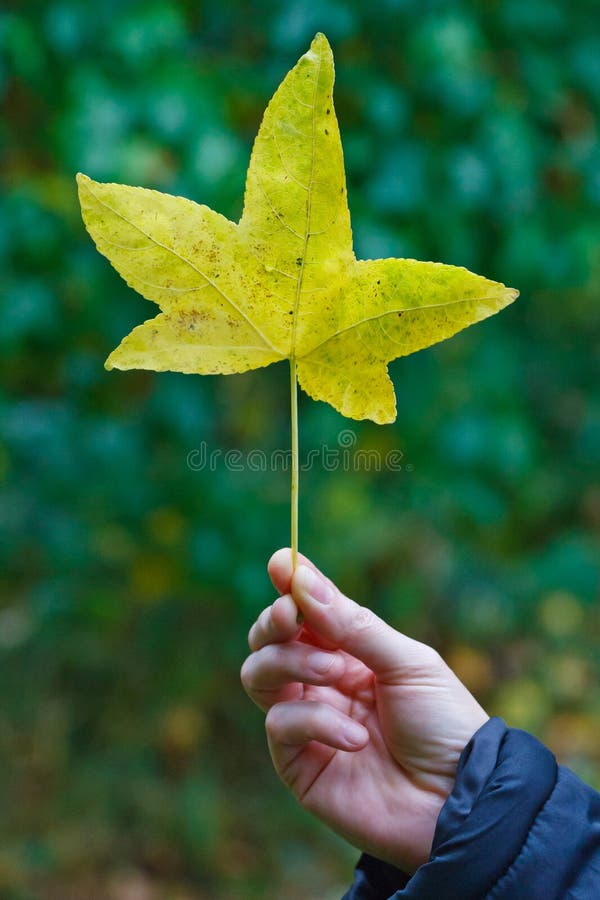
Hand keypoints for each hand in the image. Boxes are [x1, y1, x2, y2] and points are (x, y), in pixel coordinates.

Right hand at [241, 549, 488, 872]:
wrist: (462, 801)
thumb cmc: (444, 724)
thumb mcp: (406, 662)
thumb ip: (353, 624)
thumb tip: (300, 578)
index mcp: (351, 653)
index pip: (307, 612)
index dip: (291, 586)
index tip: (282, 565)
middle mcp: (322, 683)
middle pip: (269, 641)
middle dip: (274, 622)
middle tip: (292, 616)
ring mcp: (308, 723)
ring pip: (259, 675)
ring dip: (290, 664)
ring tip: (335, 674)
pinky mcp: (299, 765)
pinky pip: (280, 725)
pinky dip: (316, 723)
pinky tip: (355, 737)